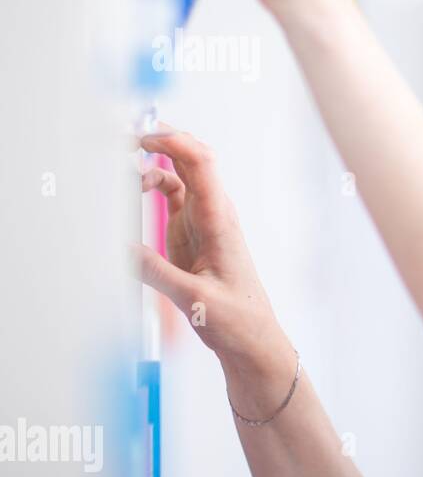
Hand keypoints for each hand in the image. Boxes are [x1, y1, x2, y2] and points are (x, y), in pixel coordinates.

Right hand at [133, 124, 288, 375]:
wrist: (252, 339)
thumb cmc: (236, 320)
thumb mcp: (193, 299)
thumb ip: (154, 272)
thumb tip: (117, 248)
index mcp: (220, 220)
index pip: (201, 164)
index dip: (173, 141)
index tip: (140, 139)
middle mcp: (213, 214)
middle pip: (191, 160)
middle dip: (162, 140)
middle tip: (123, 137)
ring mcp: (202, 221)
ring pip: (179, 175)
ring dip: (154, 162)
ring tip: (120, 164)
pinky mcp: (190, 234)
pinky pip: (172, 196)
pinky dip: (151, 185)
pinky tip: (131, 189)